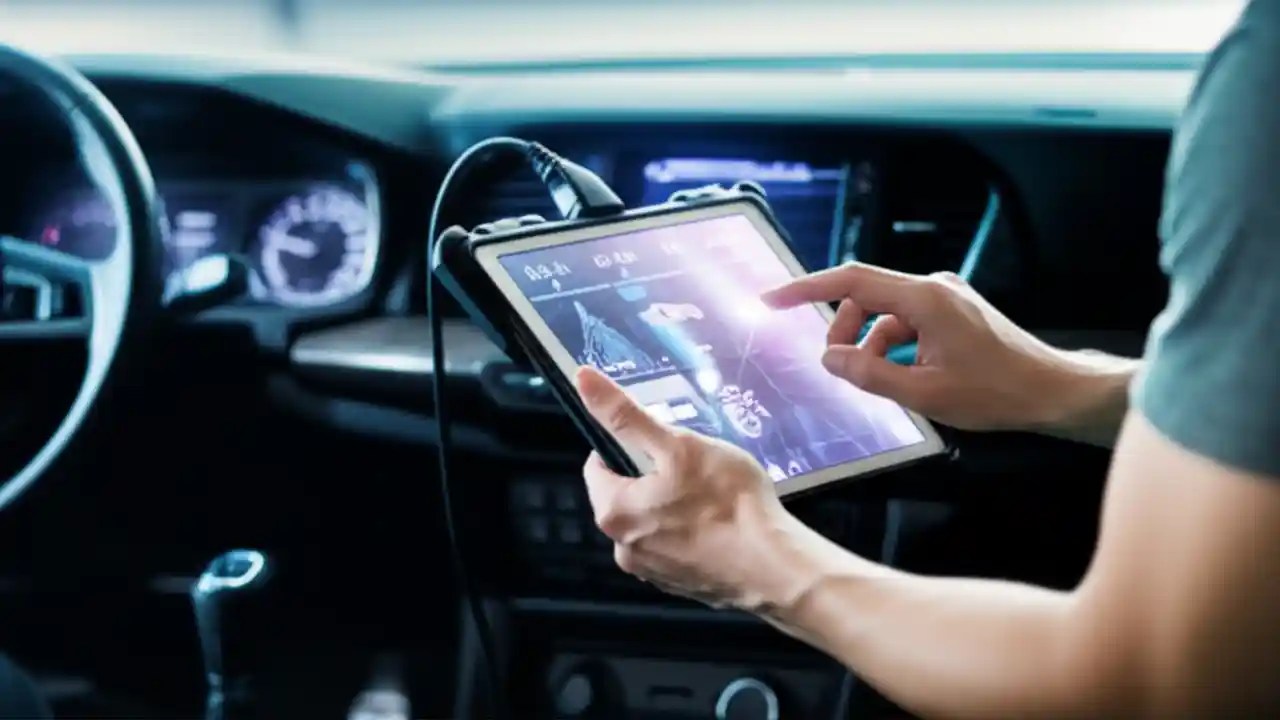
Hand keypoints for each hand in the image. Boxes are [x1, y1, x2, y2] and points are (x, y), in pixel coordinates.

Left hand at [575, 366, 820, 611]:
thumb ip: (626, 415)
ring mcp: (653, 572)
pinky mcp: (681, 585)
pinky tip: (722, 524)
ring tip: (713, 495)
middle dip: (655, 476)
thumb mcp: (678, 445)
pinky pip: (676, 546)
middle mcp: (623, 549)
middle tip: (695, 467)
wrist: (776, 567)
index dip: (628, 445)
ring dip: (673, 505)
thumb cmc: (727, 501)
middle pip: (627, 494)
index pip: (598, 465)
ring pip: (653, 520)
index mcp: (612, 513)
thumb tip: (582, 379)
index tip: (664, 442)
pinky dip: (691, 532)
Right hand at [762, 265, 1099, 432]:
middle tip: (840, 369)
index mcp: (924, 299)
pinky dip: (893, 346)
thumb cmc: (997, 392)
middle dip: (844, 331)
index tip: (773, 299)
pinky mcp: (955, 311)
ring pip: (886, 314)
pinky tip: (902, 376)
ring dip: (871, 345)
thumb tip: (831, 359)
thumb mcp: (924, 393)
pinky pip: (907, 322)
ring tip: (877, 382)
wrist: (1052, 390)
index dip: (807, 289)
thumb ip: (870, 375)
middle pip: (866, 297)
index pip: (851, 281)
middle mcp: (934, 287)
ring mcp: (946, 297)